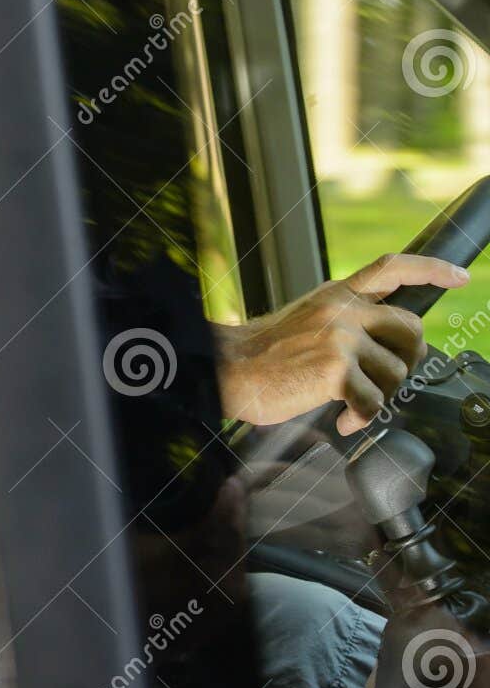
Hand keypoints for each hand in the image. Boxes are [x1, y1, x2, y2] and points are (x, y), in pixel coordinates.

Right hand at [215, 254, 468, 433]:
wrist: (227, 368)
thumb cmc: (265, 354)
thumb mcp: (308, 320)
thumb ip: (347, 322)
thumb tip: (387, 349)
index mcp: (336, 294)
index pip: (392, 268)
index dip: (431, 270)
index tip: (460, 278)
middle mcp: (342, 310)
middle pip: (412, 330)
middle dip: (407, 361)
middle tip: (384, 379)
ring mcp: (341, 338)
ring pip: (397, 373)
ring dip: (379, 396)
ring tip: (349, 403)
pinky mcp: (336, 370)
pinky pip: (374, 403)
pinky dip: (360, 418)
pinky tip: (343, 419)